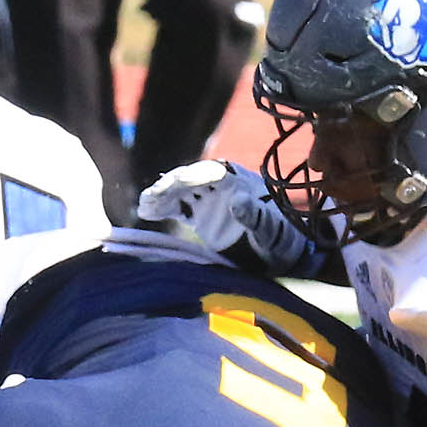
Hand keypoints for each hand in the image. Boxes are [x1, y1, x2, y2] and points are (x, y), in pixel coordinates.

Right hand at [136, 160, 311, 273]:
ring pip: (180, 192)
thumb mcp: (272, 229)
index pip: (211, 172)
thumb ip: (256, 215)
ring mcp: (208, 200)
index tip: (174, 183)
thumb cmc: (281, 238)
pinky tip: (145, 213)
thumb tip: (236, 200)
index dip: (192, 176)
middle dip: (170, 186)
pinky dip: (162, 209)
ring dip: (161, 197)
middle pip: (190, 179)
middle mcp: (220, 185)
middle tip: (151, 197)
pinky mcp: (200, 215)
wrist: (282, 253)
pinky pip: (177, 208)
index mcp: (238, 181)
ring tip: (144, 207)